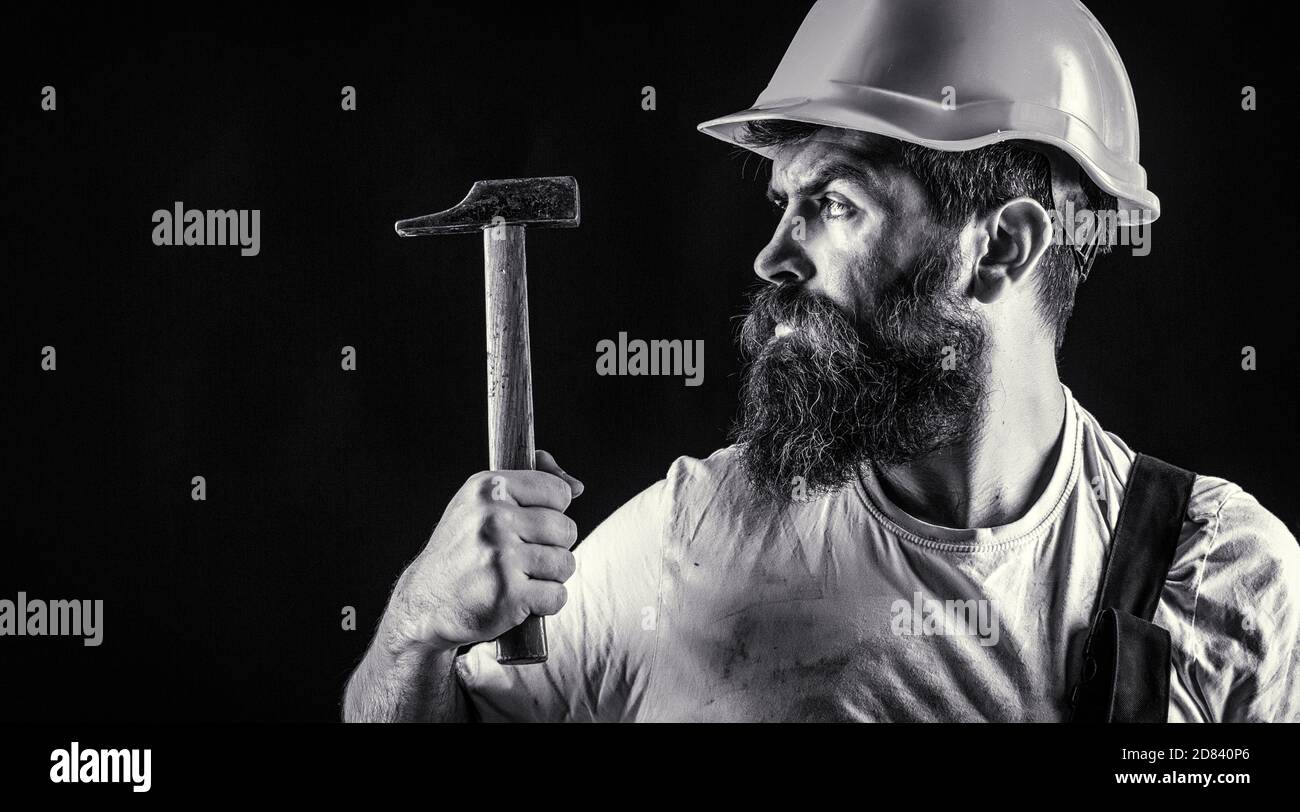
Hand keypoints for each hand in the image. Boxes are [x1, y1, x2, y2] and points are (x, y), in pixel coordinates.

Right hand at [380, 450, 583, 655]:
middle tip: (524, 557)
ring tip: (522, 577)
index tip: (530, 525)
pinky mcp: (508, 595)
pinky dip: (545, 603)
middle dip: (554, 547)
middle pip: (566, 529)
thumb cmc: (463, 549)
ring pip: (565, 563)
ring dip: (551, 576)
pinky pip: (557, 596)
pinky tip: (521, 599)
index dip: (553, 511)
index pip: (558, 492)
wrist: (426, 601)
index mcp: (488, 487)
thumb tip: (577, 485)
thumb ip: (532, 480)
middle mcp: (493, 519)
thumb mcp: (482, 501)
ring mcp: (501, 557)